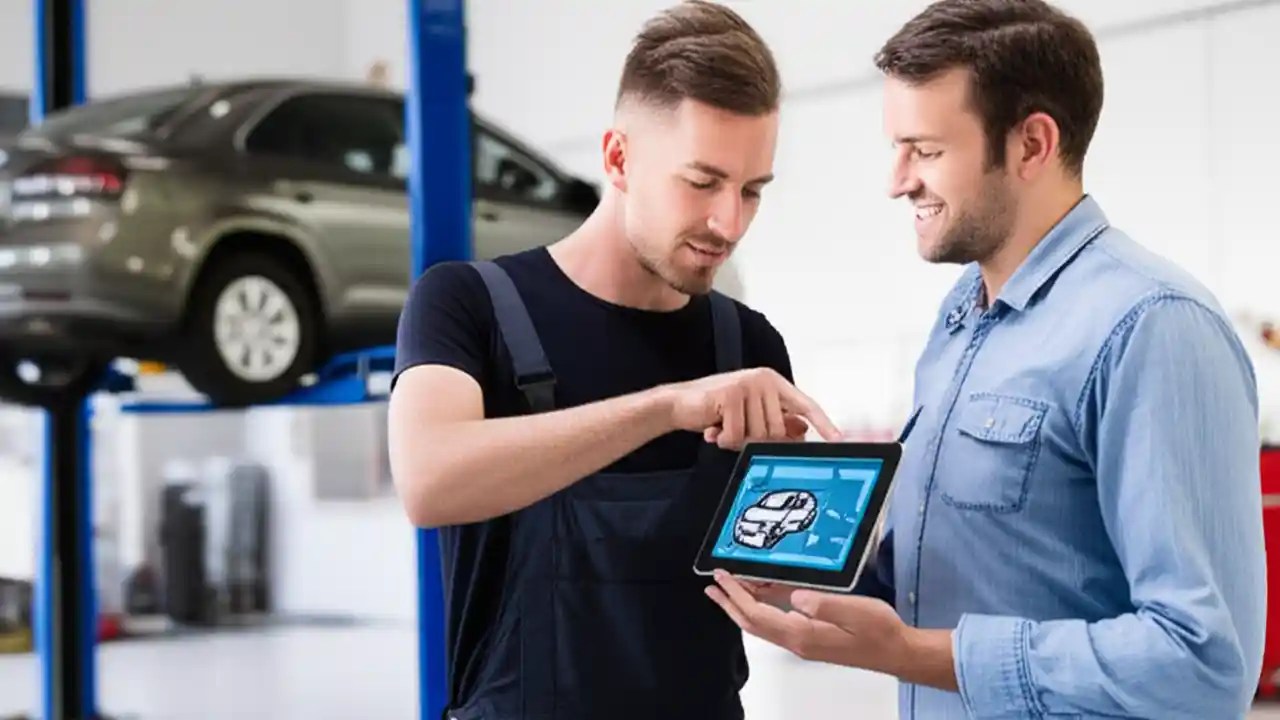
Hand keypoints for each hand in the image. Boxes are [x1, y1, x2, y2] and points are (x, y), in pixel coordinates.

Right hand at [663, 367, 841, 448]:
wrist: (678, 404)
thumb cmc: (715, 410)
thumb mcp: (749, 416)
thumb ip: (775, 421)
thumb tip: (801, 432)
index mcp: (771, 382)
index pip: (805, 404)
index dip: (823, 423)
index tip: (839, 439)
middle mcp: (763, 380)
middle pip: (779, 430)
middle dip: (756, 441)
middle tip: (735, 435)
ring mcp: (748, 385)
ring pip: (758, 434)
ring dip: (738, 440)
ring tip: (723, 428)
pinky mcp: (731, 395)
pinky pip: (738, 434)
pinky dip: (724, 439)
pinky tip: (714, 429)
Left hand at [704, 570, 908, 674]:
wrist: (897, 652)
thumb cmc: (879, 630)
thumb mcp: (855, 610)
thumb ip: (824, 603)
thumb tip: (795, 596)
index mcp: (802, 634)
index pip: (758, 615)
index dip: (736, 596)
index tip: (721, 577)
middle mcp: (796, 641)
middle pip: (752, 623)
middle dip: (729, 603)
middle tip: (711, 585)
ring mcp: (802, 642)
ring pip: (762, 624)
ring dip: (742, 606)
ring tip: (728, 589)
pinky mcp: (810, 639)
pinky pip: (775, 623)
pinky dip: (760, 608)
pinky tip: (761, 596)